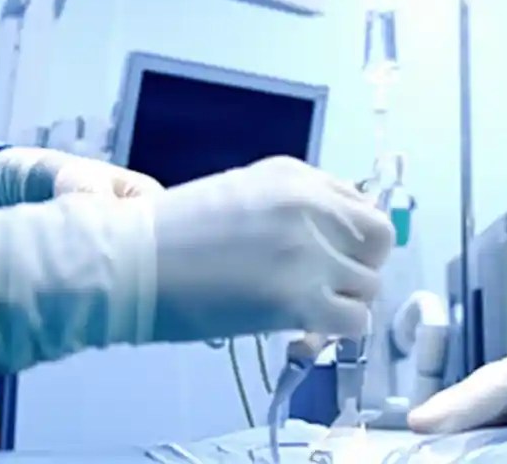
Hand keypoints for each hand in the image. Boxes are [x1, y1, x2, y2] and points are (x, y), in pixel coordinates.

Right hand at [0, 156, 394, 374]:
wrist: (127, 262)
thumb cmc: (168, 234)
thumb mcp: (240, 194)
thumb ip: (290, 206)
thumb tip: (328, 236)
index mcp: (294, 176)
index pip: (359, 203)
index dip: (349, 236)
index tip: (330, 256)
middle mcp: (309, 205)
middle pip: (379, 238)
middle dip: (362, 265)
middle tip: (331, 285)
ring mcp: (307, 250)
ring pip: (369, 283)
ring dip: (344, 301)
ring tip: (308, 310)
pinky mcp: (298, 297)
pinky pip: (355, 320)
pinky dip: (337, 330)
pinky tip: (306, 329)